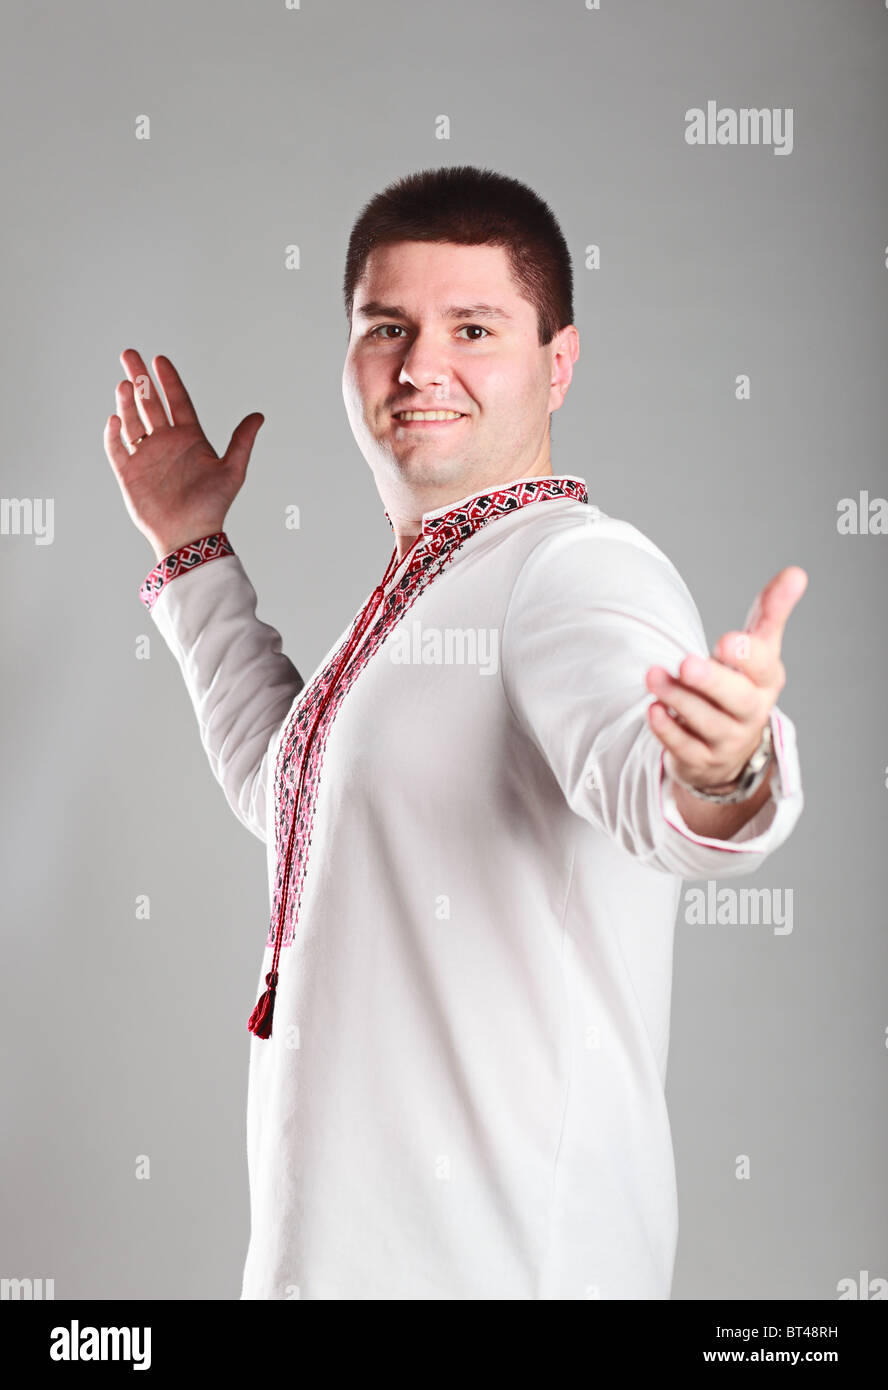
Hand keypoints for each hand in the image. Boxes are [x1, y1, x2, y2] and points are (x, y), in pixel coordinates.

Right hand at [104, 349, 263, 560]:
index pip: (177, 401)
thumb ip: (242, 441)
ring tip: (125, 384)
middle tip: (129, 354)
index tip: (160, 360)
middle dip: (140, 379)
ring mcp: (146, 456)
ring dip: (127, 402)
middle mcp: (166, 443)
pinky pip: (117, 448)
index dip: (168, 380)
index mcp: (189, 438)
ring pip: (132, 421)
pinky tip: (114, 418)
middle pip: (150, 403)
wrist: (189, 536)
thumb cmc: (212, 507)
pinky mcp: (129, 472)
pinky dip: (113, 433)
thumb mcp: (232, 471)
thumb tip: (259, 415)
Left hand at [644, 566, 807, 790]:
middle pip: (737, 699)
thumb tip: (796, 573)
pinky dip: (668, 731)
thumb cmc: (742, 685)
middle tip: (686, 663)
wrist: (731, 749)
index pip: (764, 668)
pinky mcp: (701, 761)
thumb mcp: (759, 651)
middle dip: (711, 681)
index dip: (748, 656)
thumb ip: (771, 612)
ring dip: (678, 699)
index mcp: (766, 681)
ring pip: (705, 722)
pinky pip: (685, 748)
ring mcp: (727, 740)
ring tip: (652, 676)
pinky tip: (652, 710)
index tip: (727, 641)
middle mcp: (751, 713)